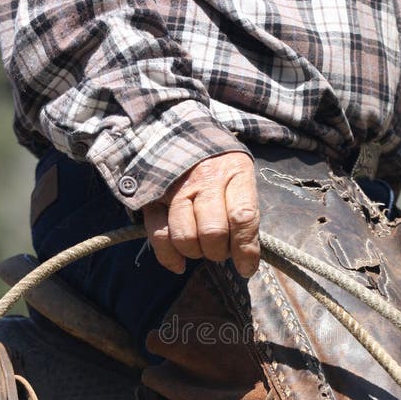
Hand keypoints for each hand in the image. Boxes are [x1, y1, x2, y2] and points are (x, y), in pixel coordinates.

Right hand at [143, 152, 259, 276]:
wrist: (181, 131)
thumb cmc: (219, 164)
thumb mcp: (241, 177)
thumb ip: (244, 212)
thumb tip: (246, 258)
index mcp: (234, 172)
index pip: (243, 217)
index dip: (245, 249)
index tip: (247, 268)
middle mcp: (205, 179)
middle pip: (212, 232)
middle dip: (219, 252)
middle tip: (220, 249)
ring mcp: (176, 188)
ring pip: (185, 237)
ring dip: (196, 253)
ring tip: (201, 248)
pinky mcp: (153, 197)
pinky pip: (159, 236)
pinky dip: (170, 257)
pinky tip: (180, 264)